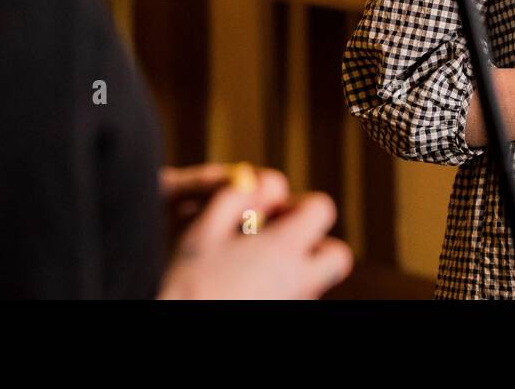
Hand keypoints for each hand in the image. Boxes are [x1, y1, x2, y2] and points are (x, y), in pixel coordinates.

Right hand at [156, 165, 352, 299]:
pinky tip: (245, 289)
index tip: (272, 212)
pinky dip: (279, 289)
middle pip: (337, 255)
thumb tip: (265, 182)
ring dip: (293, 267)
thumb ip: (238, 196)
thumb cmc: (187, 282)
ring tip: (252, 269)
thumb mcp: (204, 228)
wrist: (177, 332)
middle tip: (278, 242)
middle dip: (314, 243)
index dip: (299, 202)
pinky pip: (294, 298)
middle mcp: (300, 280)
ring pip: (314, 280)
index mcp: (284, 248)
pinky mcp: (283, 318)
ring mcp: (294, 304)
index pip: (323, 208)